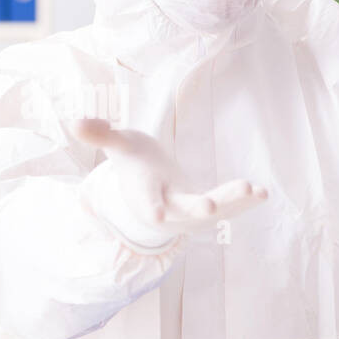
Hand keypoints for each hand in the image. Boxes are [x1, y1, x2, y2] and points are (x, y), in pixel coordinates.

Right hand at [73, 118, 267, 248]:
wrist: (153, 195)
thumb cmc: (136, 165)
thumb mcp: (120, 148)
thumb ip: (102, 136)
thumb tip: (74, 122)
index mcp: (145, 192)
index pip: (147, 201)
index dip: (152, 206)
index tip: (159, 215)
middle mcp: (169, 206)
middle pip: (184, 209)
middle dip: (198, 208)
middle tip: (210, 206)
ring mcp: (190, 212)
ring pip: (212, 211)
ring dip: (232, 202)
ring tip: (254, 190)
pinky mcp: (209, 211)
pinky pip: (228, 208)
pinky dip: (244, 201)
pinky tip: (263, 192)